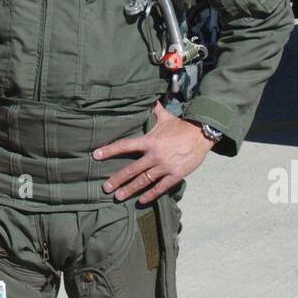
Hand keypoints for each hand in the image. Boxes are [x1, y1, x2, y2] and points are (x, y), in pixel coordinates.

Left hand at [94, 102, 214, 203]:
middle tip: (105, 187)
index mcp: (149, 141)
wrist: (201, 134)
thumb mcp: (165, 116)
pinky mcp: (175, 175)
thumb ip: (153, 109)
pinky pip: (161, 187)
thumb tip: (146, 97)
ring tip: (118, 196)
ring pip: (144, 181)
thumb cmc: (180, 125)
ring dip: (130, 189)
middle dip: (117, 179)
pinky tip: (141, 201)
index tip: (96, 155)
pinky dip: (151, 194)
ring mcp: (165, 166)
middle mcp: (155, 155)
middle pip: (132, 169)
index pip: (125, 145)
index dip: (110, 150)